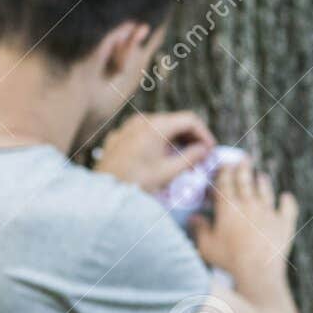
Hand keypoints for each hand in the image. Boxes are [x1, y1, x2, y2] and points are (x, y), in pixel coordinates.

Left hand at [94, 111, 214, 192]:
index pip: (190, 119)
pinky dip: (158, 143)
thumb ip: (190, 157)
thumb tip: (204, 150)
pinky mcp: (120, 137)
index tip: (210, 149)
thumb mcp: (168, 172)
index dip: (204, 133)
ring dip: (175, 141)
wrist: (102, 192)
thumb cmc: (134, 182)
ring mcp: (129, 127)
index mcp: (156, 125)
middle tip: (200, 158)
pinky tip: (161, 160)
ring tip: (183, 161)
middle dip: (190, 138)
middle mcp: (142, 120)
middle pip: (175, 122)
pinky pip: (145, 134)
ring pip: (160, 128)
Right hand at [190, 158, 298, 292]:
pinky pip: (288, 208)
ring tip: (261, 176)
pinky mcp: (284, 223)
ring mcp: (268, 212)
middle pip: (246, 181)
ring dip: (263, 182)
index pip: (225, 183)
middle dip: (243, 169)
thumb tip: (194, 218)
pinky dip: (287, 201)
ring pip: (265, 191)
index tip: (224, 164)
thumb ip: (200, 229)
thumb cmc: (229, 259)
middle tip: (243, 159)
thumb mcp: (207, 246)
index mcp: (229, 207)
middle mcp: (249, 204)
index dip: (224, 172)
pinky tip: (286, 197)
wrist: (258, 270)